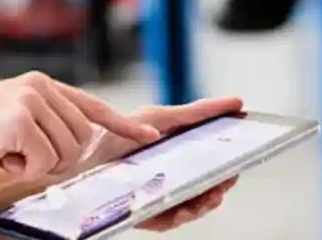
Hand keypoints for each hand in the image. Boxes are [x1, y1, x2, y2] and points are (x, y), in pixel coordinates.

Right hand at [0, 72, 160, 181]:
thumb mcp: (10, 119)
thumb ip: (43, 123)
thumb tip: (75, 145)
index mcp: (41, 84)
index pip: (91, 106)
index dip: (121, 123)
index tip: (148, 135)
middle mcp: (40, 85)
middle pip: (80, 140)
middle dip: (53, 159)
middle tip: (16, 154)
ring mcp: (31, 99)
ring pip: (64, 153)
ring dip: (34, 164)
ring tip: (3, 150)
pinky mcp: (20, 118)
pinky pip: (42, 161)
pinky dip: (20, 168)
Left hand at [85, 96, 244, 232]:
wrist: (76, 155)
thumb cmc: (116, 134)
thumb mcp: (158, 118)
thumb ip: (195, 113)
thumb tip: (235, 102)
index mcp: (177, 156)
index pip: (211, 160)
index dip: (229, 159)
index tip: (245, 152)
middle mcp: (170, 178)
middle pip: (206, 186)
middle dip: (221, 183)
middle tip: (230, 175)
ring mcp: (159, 197)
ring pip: (193, 206)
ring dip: (207, 201)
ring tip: (212, 192)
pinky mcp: (145, 214)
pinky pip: (170, 219)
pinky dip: (183, 214)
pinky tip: (188, 206)